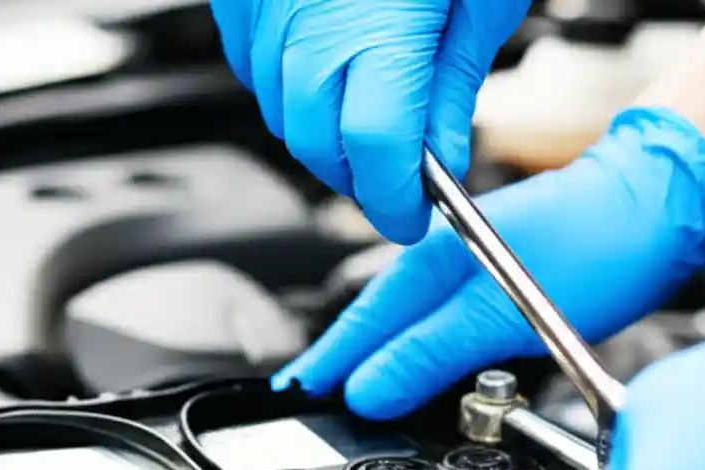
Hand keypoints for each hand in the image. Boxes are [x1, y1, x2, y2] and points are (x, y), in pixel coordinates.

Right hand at [209, 0, 529, 242]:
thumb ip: (453, 82)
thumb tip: (440, 154)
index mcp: (374, 25)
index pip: (376, 155)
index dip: (397, 200)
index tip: (414, 214)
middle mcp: (301, 18)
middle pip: (315, 141)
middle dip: (358, 173)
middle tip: (399, 174)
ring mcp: (259, 4)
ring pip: (276, 105)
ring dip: (320, 125)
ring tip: (368, 108)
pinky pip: (251, 59)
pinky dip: (286, 79)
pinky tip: (326, 64)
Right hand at [272, 107, 704, 419]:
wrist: (661, 212)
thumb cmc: (595, 243)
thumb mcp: (500, 314)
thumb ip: (430, 355)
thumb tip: (369, 391)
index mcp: (430, 266)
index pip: (361, 325)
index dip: (328, 363)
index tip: (297, 390)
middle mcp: (443, 268)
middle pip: (375, 325)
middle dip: (340, 363)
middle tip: (308, 394)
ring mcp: (472, 277)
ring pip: (407, 327)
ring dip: (378, 360)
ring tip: (352, 389)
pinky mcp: (500, 290)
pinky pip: (440, 327)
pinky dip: (421, 353)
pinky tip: (421, 368)